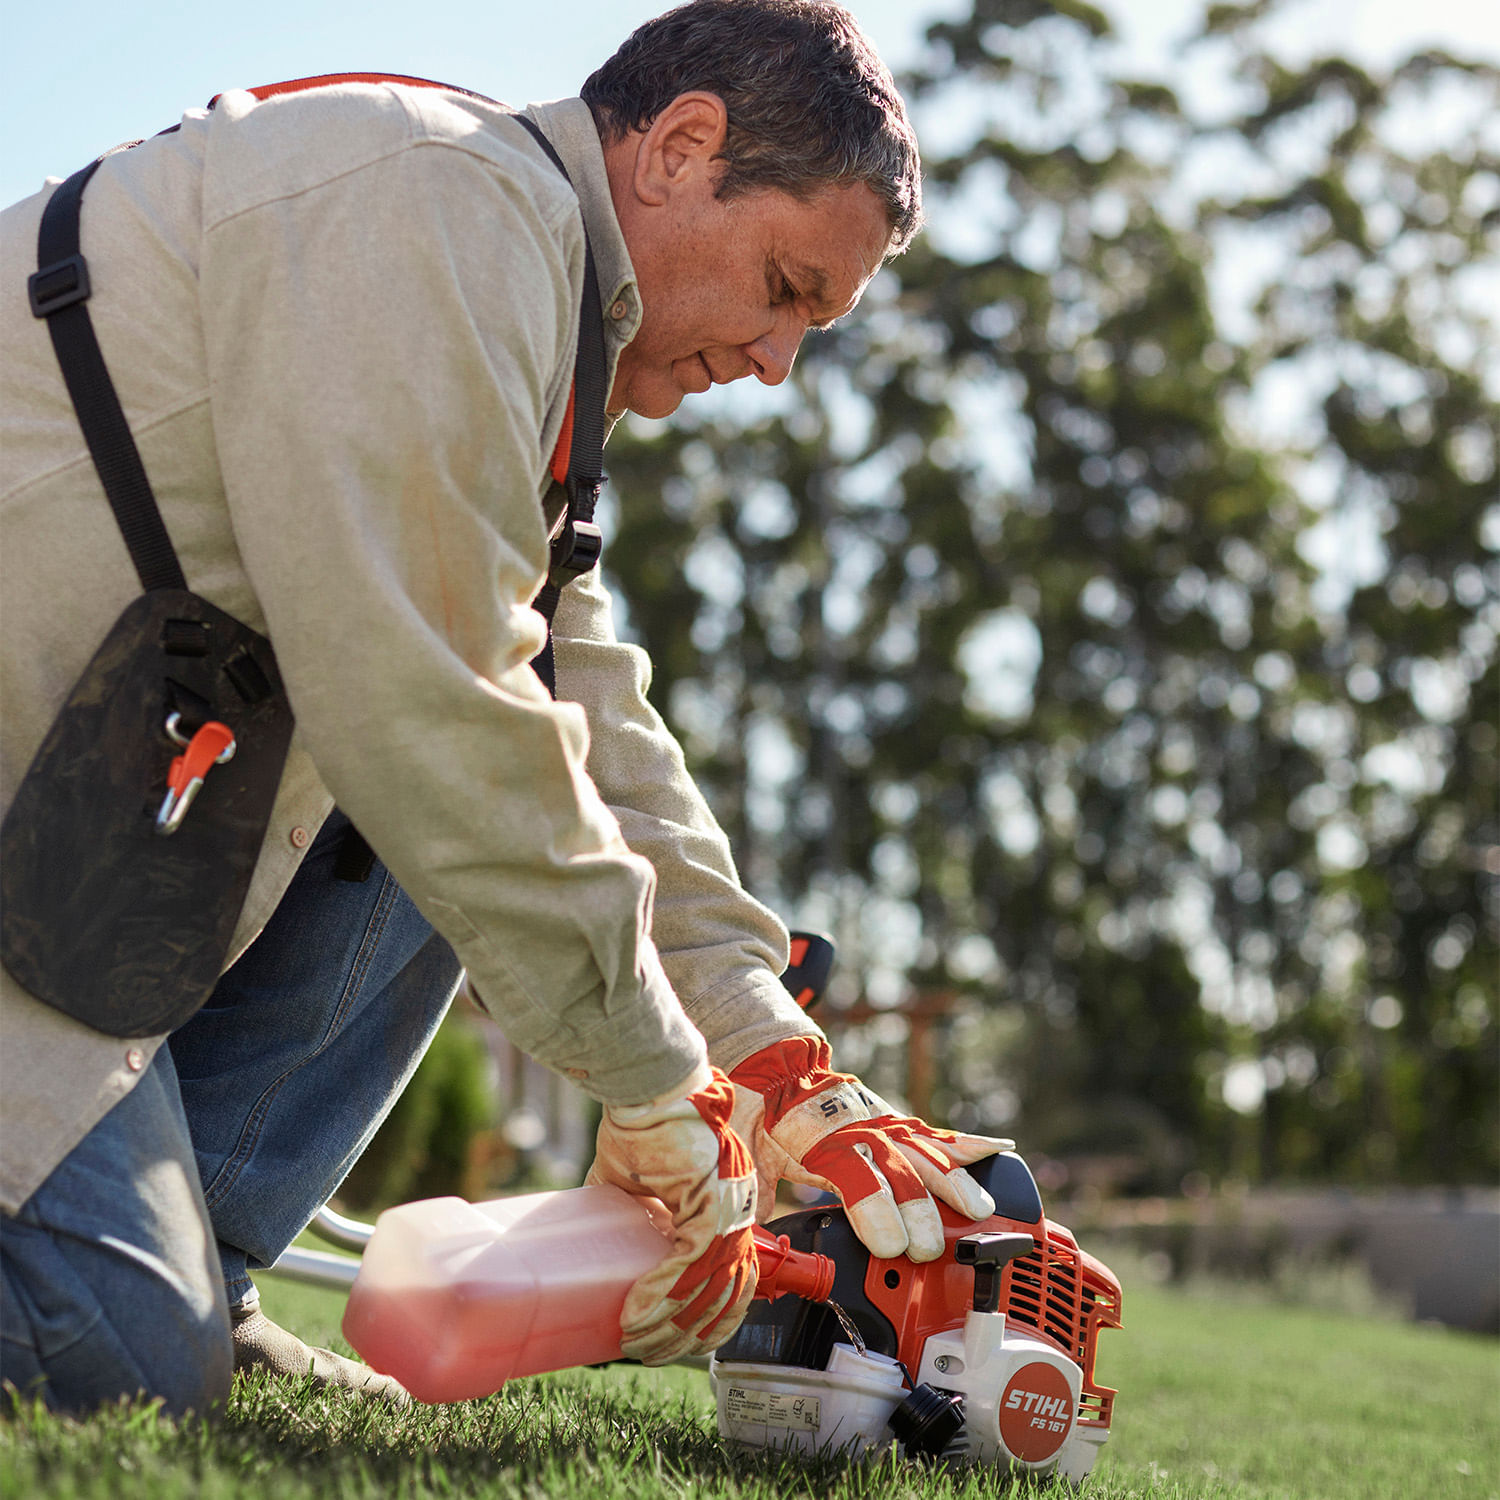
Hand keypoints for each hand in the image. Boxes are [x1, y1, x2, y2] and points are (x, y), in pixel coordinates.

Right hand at [587, 1060, 757, 1362]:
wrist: (650, 1083)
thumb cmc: (646, 1117)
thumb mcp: (639, 1174)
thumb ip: (633, 1205)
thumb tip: (604, 1234)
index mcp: (727, 1204)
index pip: (735, 1276)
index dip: (710, 1314)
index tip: (675, 1338)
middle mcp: (738, 1209)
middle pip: (729, 1294)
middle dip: (690, 1333)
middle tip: (651, 1351)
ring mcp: (728, 1207)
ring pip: (712, 1289)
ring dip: (673, 1326)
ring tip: (639, 1343)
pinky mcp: (710, 1202)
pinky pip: (693, 1266)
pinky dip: (665, 1298)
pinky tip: (640, 1317)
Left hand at [728, 1037, 1013, 1261]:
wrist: (774, 1066)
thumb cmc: (759, 1115)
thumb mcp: (743, 1154)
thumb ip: (749, 1196)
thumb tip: (743, 1243)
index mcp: (821, 1141)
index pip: (857, 1178)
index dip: (877, 1212)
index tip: (891, 1247)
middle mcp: (860, 1130)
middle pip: (901, 1171)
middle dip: (921, 1212)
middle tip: (933, 1250)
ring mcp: (882, 1123)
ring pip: (926, 1151)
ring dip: (955, 1182)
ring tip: (980, 1211)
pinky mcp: (896, 1121)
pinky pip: (935, 1132)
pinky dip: (967, 1142)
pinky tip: (1000, 1150)